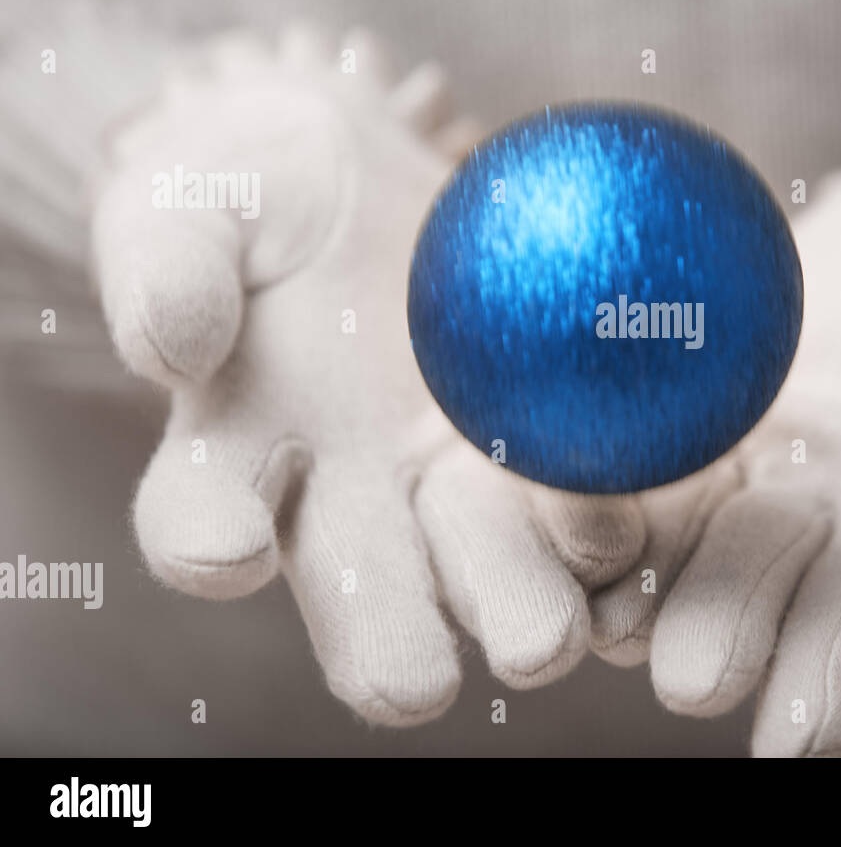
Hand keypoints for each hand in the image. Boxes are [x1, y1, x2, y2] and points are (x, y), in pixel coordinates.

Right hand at [92, 26, 643, 724]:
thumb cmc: (258, 193)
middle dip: (389, 642)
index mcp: (237, 458)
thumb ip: (170, 260)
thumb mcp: (195, 201)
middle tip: (419, 680)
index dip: (207, 539)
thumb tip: (172, 343)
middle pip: (364, 596)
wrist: (365, 184)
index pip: (201, 514)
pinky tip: (647, 546)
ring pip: (489, 575)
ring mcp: (454, 494)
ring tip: (556, 631)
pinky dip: (615, 539)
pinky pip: (587, 515)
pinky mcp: (548, 466)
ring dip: (520, 605)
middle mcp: (347, 505)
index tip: (227, 549)